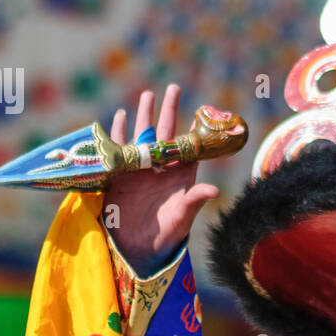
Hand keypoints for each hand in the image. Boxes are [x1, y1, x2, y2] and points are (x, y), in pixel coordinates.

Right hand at [103, 84, 219, 272]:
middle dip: (166, 111)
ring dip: (144, 116)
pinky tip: (121, 116)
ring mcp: (142, 169)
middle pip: (164, 133)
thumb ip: (195, 200)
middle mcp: (161, 168)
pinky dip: (119, 132)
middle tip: (170, 88)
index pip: (187, 145)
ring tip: (146, 95)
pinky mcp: (122, 175)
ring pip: (143, 136)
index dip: (190, 127)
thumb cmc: (166, 234)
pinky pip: (120, 148)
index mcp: (180, 175)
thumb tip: (215, 191)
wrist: (138, 248)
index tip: (199, 109)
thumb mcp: (182, 217)